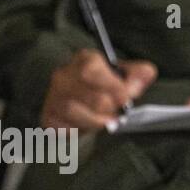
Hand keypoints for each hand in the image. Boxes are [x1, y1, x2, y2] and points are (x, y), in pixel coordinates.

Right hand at [42, 50, 156, 130]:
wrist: (81, 99)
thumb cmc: (106, 85)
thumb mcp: (126, 74)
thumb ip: (139, 74)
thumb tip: (141, 80)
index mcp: (85, 59)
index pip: (92, 72)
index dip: (113, 87)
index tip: (126, 98)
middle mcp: (63, 76)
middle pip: (92, 98)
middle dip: (110, 108)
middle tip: (116, 111)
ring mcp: (53, 97)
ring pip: (79, 115)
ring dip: (98, 121)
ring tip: (105, 119)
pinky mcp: (48, 118)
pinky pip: (68, 129)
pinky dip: (82, 130)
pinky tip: (87, 124)